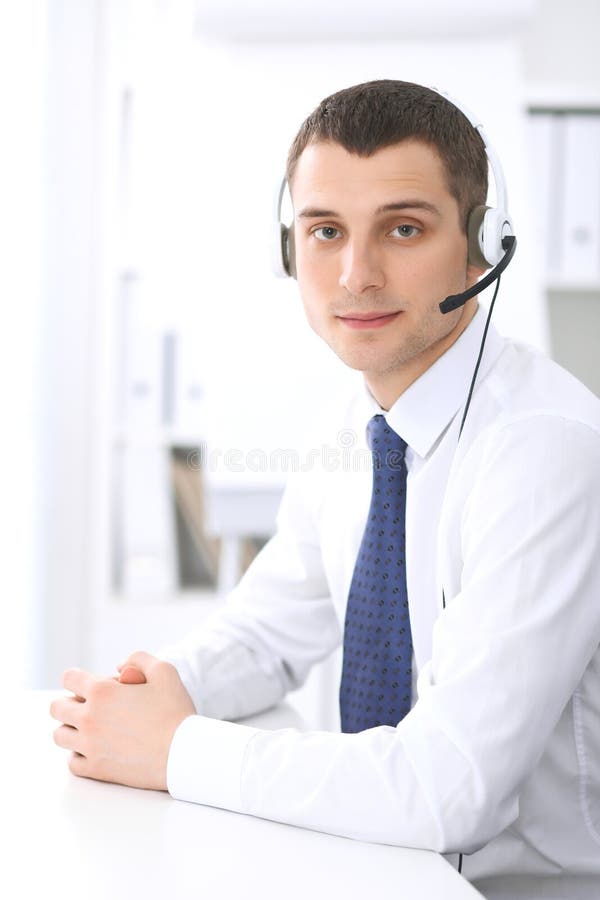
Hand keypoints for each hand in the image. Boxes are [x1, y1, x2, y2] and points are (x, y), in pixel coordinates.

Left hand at [50, 652, 195, 790]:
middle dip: (69, 702)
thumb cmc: (175, 711)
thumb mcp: (164, 671)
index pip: (69, 678)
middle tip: (87, 706)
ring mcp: (90, 746)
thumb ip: (139, 659)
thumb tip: (119, 666)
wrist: (183, 753)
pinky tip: (95, 749)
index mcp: (102, 692)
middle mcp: (90, 718)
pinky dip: (79, 754)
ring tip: (90, 728)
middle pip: (56, 707)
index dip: (78, 677)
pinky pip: (72, 762)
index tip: (88, 684)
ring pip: (59, 735)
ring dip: (71, 728)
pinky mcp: (96, 769)